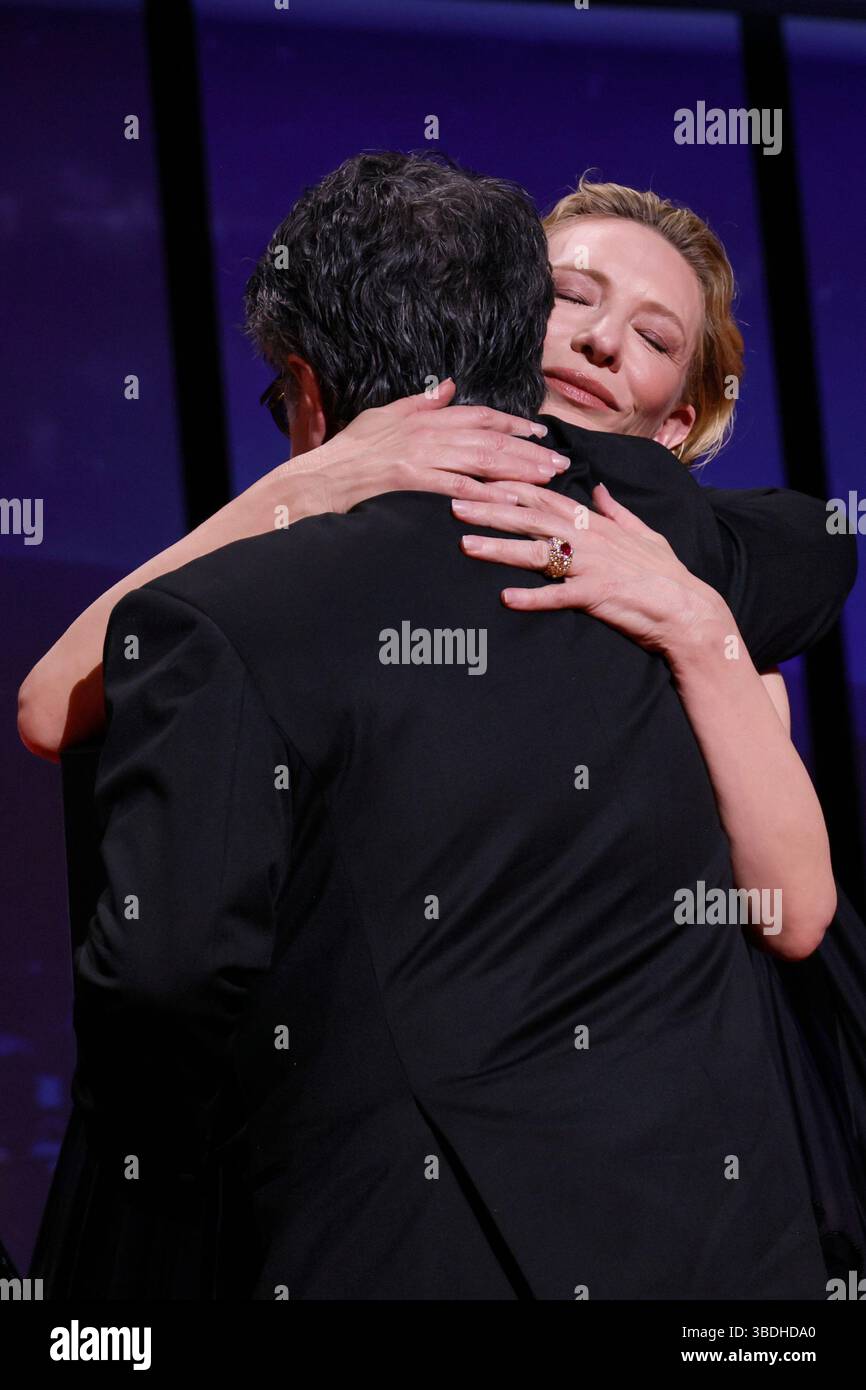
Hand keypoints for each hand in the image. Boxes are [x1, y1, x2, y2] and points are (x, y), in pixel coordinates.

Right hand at [279, 378, 569, 513]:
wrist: (317, 479)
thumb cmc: (348, 452)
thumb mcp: (383, 417)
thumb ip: (420, 404)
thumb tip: (447, 386)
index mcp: (425, 418)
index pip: (479, 417)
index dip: (513, 425)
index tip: (541, 434)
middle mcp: (428, 433)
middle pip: (490, 440)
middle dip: (528, 451)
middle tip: (560, 463)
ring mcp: (421, 457)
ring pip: (482, 460)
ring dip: (519, 470)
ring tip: (548, 481)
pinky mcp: (411, 481)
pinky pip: (457, 486)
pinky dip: (487, 493)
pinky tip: (511, 502)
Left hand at [453, 479, 732, 658]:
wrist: (688, 609)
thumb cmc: (664, 573)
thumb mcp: (642, 533)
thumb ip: (616, 510)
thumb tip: (600, 489)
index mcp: (595, 523)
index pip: (545, 497)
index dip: (509, 486)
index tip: (477, 478)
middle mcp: (589, 538)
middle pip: (530, 518)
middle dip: (490, 509)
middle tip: (453, 503)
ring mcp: (591, 565)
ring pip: (537, 552)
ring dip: (499, 548)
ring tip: (465, 545)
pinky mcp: (596, 595)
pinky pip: (559, 596)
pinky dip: (533, 597)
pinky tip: (506, 599)